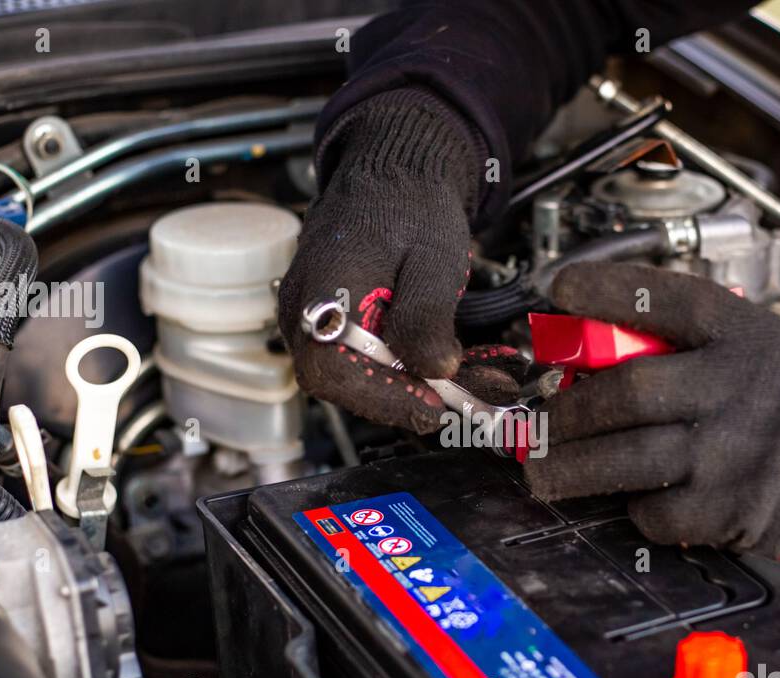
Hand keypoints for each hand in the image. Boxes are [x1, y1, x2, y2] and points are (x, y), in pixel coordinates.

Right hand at [277, 89, 478, 432]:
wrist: (398, 168)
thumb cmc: (411, 204)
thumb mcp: (432, 259)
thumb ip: (428, 316)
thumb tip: (435, 370)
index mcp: (322, 289)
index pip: (333, 369)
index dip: (383, 398)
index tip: (432, 407)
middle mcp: (305, 310)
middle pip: (345, 382)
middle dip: (409, 397)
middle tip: (464, 397)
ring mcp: (315, 317)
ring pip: (359, 375)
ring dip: (416, 385)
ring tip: (473, 378)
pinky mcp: (334, 321)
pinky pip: (365, 359)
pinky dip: (409, 367)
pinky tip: (451, 362)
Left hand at [524, 263, 779, 581]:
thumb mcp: (765, 345)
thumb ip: (694, 349)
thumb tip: (598, 362)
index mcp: (741, 333)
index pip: (660, 297)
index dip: (601, 289)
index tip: (557, 290)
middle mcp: (732, 386)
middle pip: (624, 391)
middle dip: (566, 410)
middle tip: (538, 425)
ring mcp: (731, 451)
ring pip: (623, 459)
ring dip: (570, 468)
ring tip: (542, 472)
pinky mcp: (731, 510)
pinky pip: (654, 511)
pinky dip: (633, 507)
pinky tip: (633, 499)